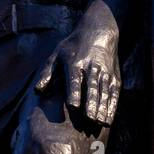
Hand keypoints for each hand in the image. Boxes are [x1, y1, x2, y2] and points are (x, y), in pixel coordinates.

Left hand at [35, 9, 120, 125]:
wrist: (99, 30)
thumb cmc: (73, 45)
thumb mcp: (56, 54)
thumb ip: (47, 73)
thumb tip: (38, 91)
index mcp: (75, 62)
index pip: (75, 79)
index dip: (74, 93)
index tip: (73, 106)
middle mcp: (92, 67)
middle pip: (92, 88)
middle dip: (91, 104)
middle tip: (89, 119)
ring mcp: (105, 72)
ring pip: (104, 92)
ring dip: (103, 108)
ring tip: (99, 123)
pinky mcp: (115, 77)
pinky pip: (114, 94)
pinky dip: (112, 107)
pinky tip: (108, 120)